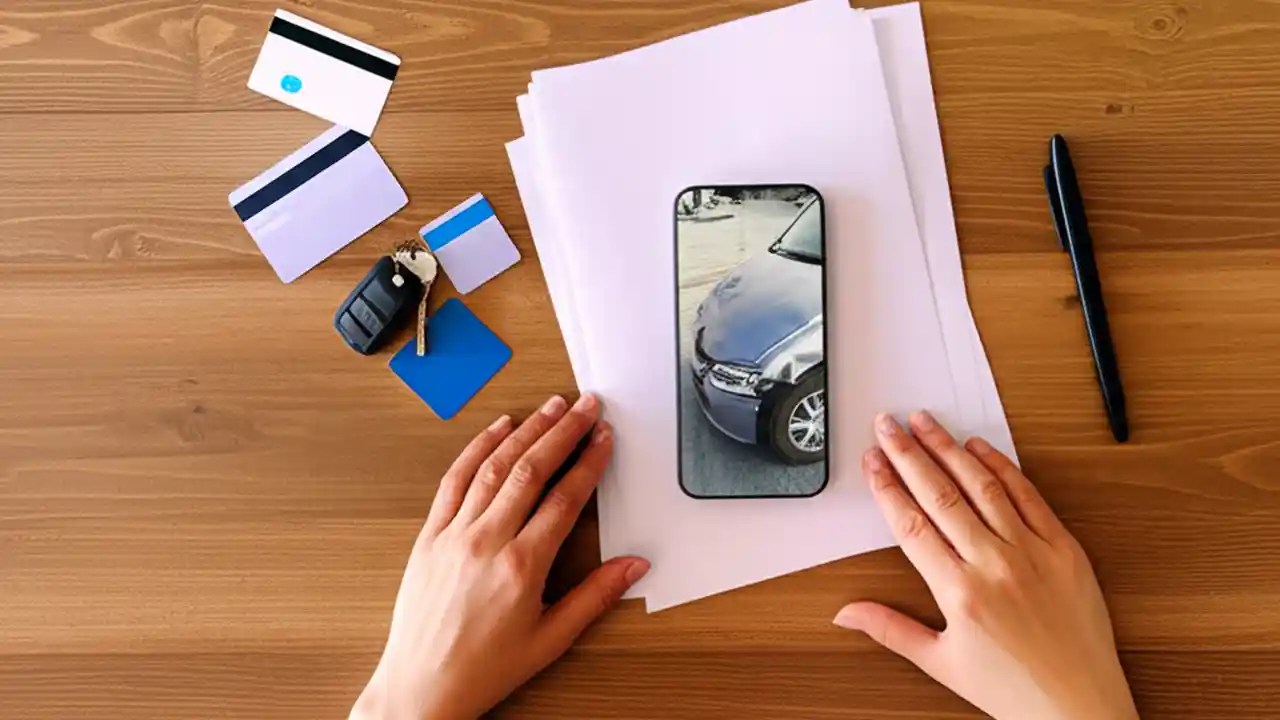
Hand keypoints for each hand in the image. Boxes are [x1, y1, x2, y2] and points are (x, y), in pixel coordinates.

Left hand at [351, 394, 648, 719]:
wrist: (421, 687)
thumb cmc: (484, 669)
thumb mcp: (551, 639)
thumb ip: (594, 597)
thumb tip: (634, 566)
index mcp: (521, 567)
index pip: (564, 499)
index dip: (588, 462)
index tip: (604, 438)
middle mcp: (485, 542)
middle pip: (531, 470)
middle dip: (563, 432)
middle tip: (587, 406)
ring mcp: (453, 535)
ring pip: (493, 467)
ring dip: (525, 431)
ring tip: (551, 407)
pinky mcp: (429, 536)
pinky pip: (454, 480)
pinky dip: (476, 449)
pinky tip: (497, 430)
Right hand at [834, 412, 1138, 719]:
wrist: (1079, 706)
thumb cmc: (1013, 690)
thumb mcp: (940, 662)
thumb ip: (890, 629)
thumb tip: (845, 613)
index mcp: (960, 592)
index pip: (911, 523)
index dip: (887, 486)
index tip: (872, 460)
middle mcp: (994, 565)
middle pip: (940, 494)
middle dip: (909, 453)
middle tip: (889, 424)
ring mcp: (1033, 553)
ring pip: (983, 486)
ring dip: (950, 449)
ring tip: (927, 422)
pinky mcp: (1065, 549)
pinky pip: (1029, 497)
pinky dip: (1004, 468)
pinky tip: (980, 448)